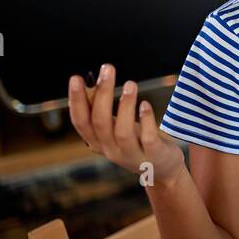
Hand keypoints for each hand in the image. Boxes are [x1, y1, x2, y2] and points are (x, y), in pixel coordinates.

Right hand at [68, 64, 185, 186]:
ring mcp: (132, 156)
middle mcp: (111, 151)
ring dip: (125, 105)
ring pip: (123, 132)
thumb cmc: (137, 141)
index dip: (76, 101)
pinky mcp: (153, 156)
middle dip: (101, 94)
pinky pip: (147, 138)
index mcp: (97, 142)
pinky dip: (146, 120)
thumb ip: (102, 110)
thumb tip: (92, 82)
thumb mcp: (116, 127)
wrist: (162, 169)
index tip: (76, 78)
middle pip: (100, 123)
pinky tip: (145, 104)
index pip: (80, 122)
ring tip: (130, 83)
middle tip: (108, 69)